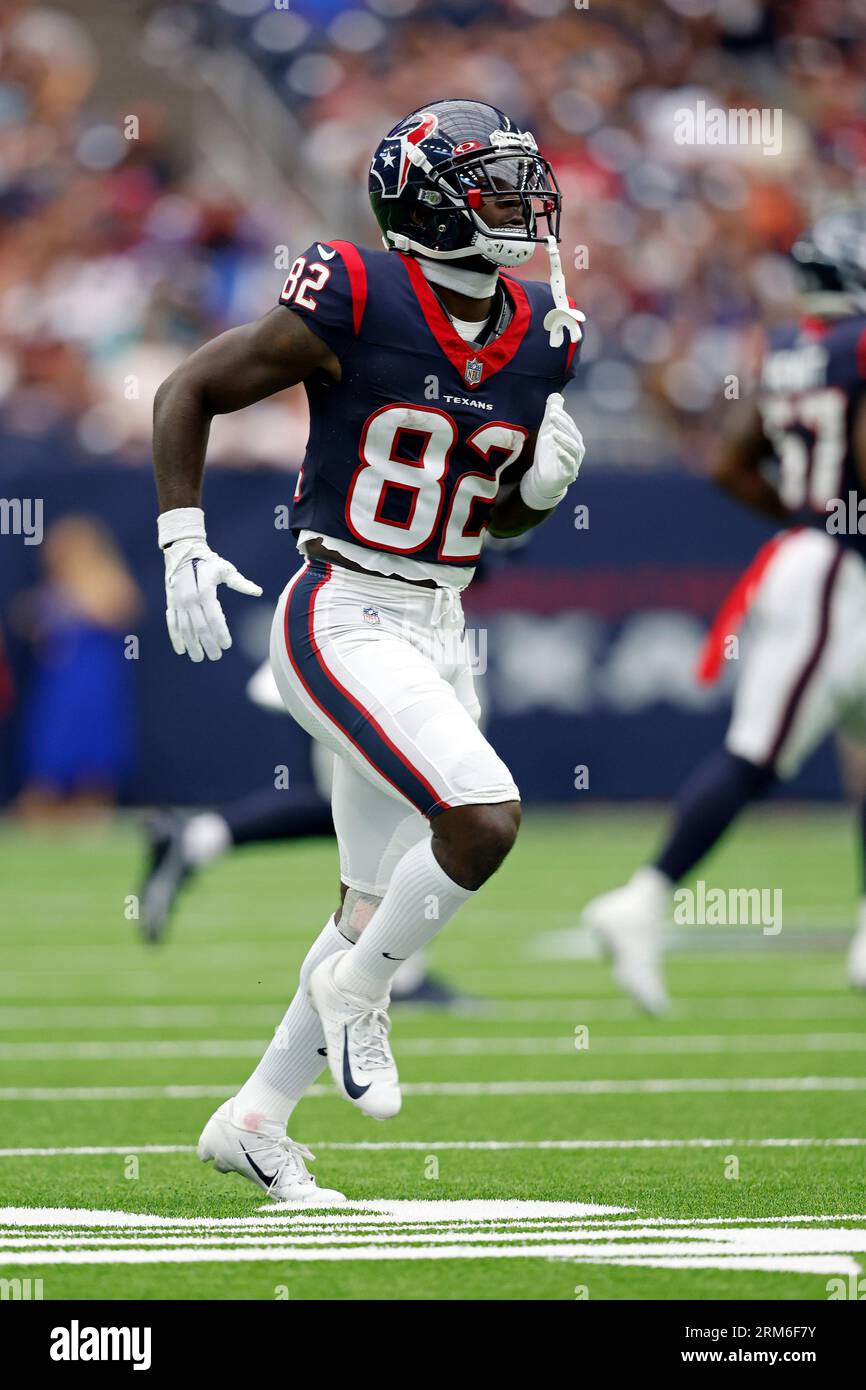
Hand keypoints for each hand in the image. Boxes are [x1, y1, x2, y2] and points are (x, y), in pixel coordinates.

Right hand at [159, 509, 260, 662]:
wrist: (183, 551)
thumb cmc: (208, 561)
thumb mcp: (226, 570)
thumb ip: (241, 583)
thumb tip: (258, 592)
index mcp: (205, 591)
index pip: (214, 618)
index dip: (220, 633)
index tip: (227, 645)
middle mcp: (190, 599)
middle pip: (199, 628)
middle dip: (208, 644)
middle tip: (216, 656)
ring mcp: (178, 602)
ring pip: (184, 628)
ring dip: (192, 645)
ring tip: (199, 657)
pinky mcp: (171, 603)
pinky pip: (172, 624)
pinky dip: (175, 638)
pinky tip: (181, 650)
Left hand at [520, 392, 584, 510]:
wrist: (543, 479)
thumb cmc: (548, 454)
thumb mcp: (548, 432)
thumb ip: (552, 414)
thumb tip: (555, 395)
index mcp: (574, 438)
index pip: (569, 425)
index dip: (562, 416)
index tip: (552, 409)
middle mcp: (577, 449)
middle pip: (572, 434)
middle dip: (563, 424)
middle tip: (551, 416)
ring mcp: (575, 461)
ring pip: (572, 448)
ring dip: (563, 439)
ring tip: (553, 433)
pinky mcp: (569, 473)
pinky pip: (569, 464)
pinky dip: (564, 457)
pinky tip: (557, 450)